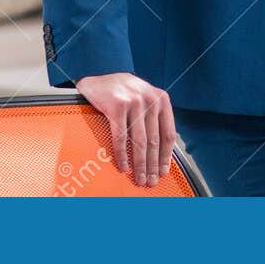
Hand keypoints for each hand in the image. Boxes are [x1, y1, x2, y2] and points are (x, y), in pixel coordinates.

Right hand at [75, 72, 176, 187]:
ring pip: (139, 141)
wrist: (96, 81)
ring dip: (140, 164)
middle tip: (151, 182)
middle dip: (152, 165)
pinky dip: (122, 155)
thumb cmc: (122, 94)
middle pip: (154, 141)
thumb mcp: (144, 99)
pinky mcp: (116, 106)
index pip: (168, 133)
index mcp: (161, 99)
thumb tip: (162, 153)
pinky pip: (121, 137)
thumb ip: (154, 118)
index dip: (166, 156)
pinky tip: (123, 166)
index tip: (163, 172)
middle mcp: (150, 99)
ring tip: (139, 179)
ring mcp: (133, 102)